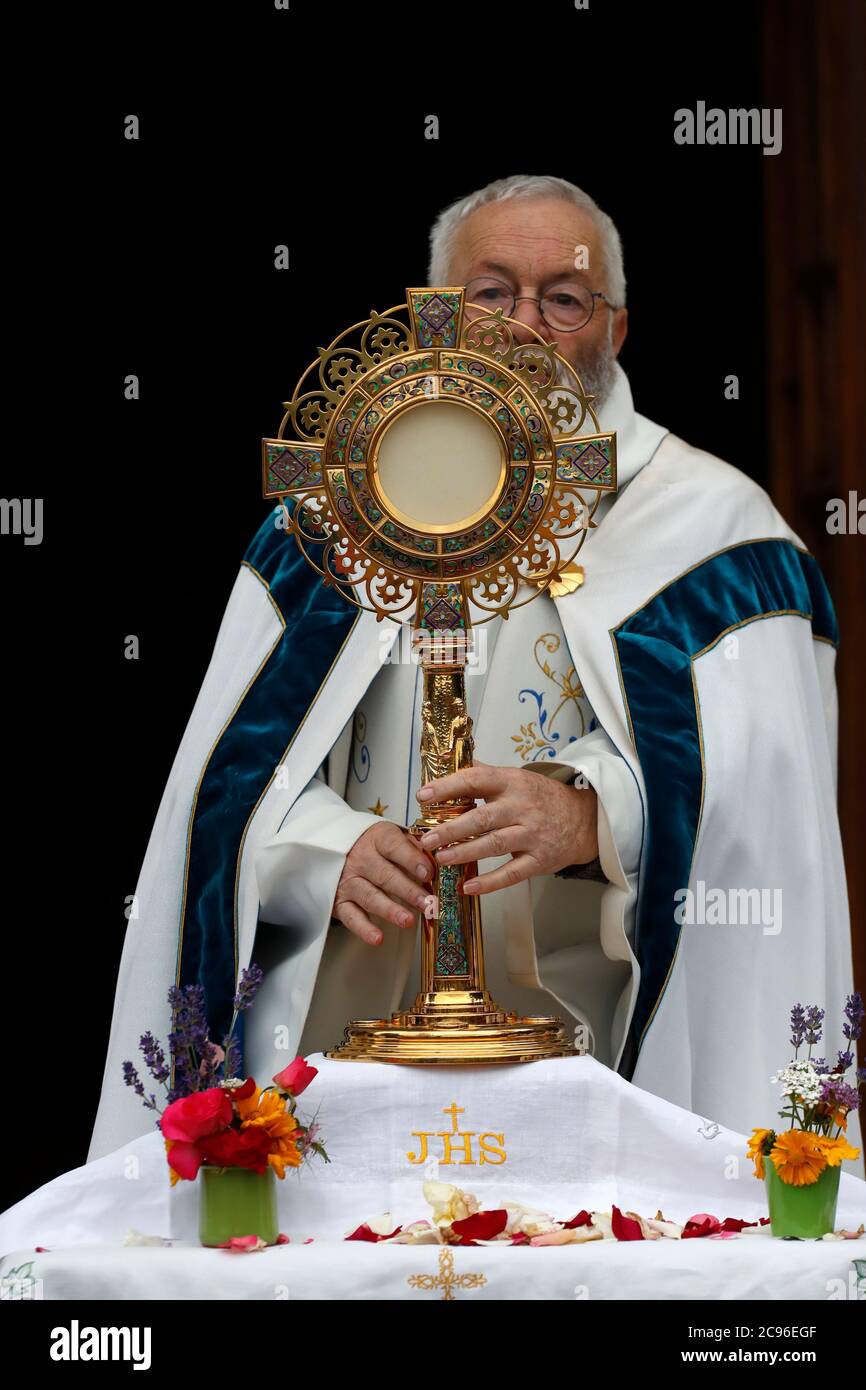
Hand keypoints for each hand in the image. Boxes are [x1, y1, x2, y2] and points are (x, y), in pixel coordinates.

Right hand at [333, 821, 434, 945]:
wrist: (333, 850)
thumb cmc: (373, 846)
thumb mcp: (391, 836)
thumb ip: (412, 846)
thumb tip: (434, 859)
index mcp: (376, 839)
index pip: (394, 846)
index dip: (411, 860)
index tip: (428, 873)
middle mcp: (360, 859)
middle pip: (385, 875)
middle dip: (408, 891)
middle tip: (427, 903)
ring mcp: (349, 881)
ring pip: (370, 896)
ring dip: (390, 910)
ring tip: (408, 920)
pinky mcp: (339, 901)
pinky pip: (351, 917)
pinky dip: (364, 929)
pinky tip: (378, 937)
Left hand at [415, 762, 597, 894]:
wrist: (584, 820)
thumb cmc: (541, 798)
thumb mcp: (516, 778)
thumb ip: (484, 774)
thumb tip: (448, 763)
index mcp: (512, 783)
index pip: (477, 780)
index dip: (448, 787)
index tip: (423, 796)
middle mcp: (522, 808)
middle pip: (482, 817)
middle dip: (451, 829)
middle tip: (426, 839)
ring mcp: (532, 835)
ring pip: (494, 845)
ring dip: (465, 853)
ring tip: (440, 859)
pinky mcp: (539, 860)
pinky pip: (512, 873)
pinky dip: (490, 882)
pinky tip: (468, 887)